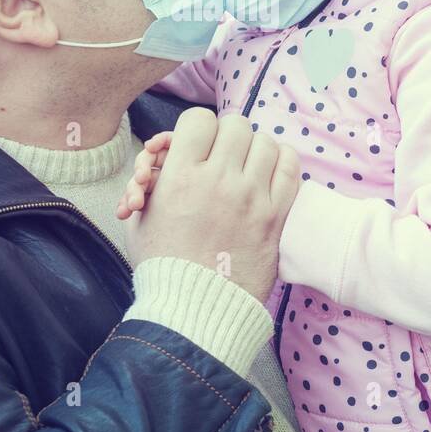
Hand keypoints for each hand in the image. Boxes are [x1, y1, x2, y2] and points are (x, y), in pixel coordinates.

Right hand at [125, 109, 300, 301]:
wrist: (194, 312)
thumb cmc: (162, 266)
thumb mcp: (140, 219)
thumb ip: (150, 181)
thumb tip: (163, 157)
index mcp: (180, 177)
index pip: (198, 119)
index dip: (195, 129)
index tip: (194, 146)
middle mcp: (218, 181)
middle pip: (234, 125)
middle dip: (224, 136)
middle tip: (219, 156)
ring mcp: (251, 197)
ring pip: (264, 141)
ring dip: (252, 150)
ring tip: (243, 167)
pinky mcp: (274, 216)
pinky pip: (290, 166)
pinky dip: (280, 162)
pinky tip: (267, 174)